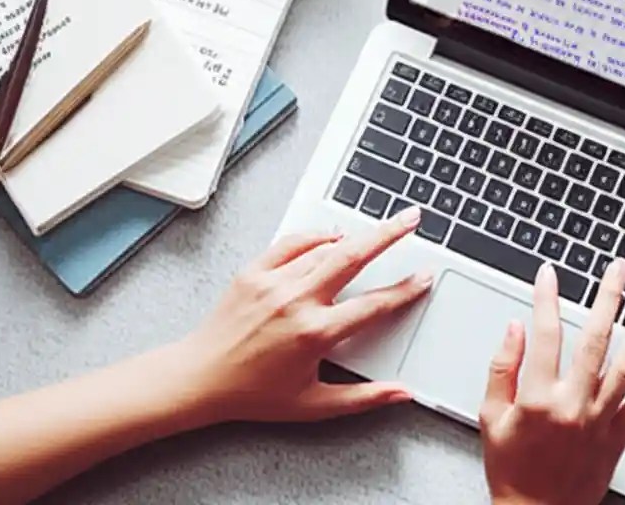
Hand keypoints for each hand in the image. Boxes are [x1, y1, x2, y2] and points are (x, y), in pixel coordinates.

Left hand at [170, 206, 431, 427]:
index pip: (373, 305)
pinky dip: (315, 235)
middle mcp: (295, 301)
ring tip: (377, 228)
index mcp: (315, 333)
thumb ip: (364, 398)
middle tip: (411, 219)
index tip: (423, 277)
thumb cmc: (254, 394)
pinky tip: (332, 234)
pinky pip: (291, 243)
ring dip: (354, 234)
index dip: (404, 290)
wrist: (200, 378)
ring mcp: (272, 282)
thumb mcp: (314, 405)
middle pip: (352, 256)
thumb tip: (402, 393)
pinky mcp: (253, 272)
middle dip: (387, 234)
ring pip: (324, 247)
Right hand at [479, 259, 624, 504]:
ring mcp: (601, 420)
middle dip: (609, 296)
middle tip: (619, 267)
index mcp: (538, 399)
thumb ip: (502, 368)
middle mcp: (574, 406)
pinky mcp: (619, 436)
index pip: (546, 335)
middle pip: (596, 339)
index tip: (550, 274)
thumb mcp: (489, 416)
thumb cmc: (511, 470)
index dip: (548, 299)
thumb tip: (515, 328)